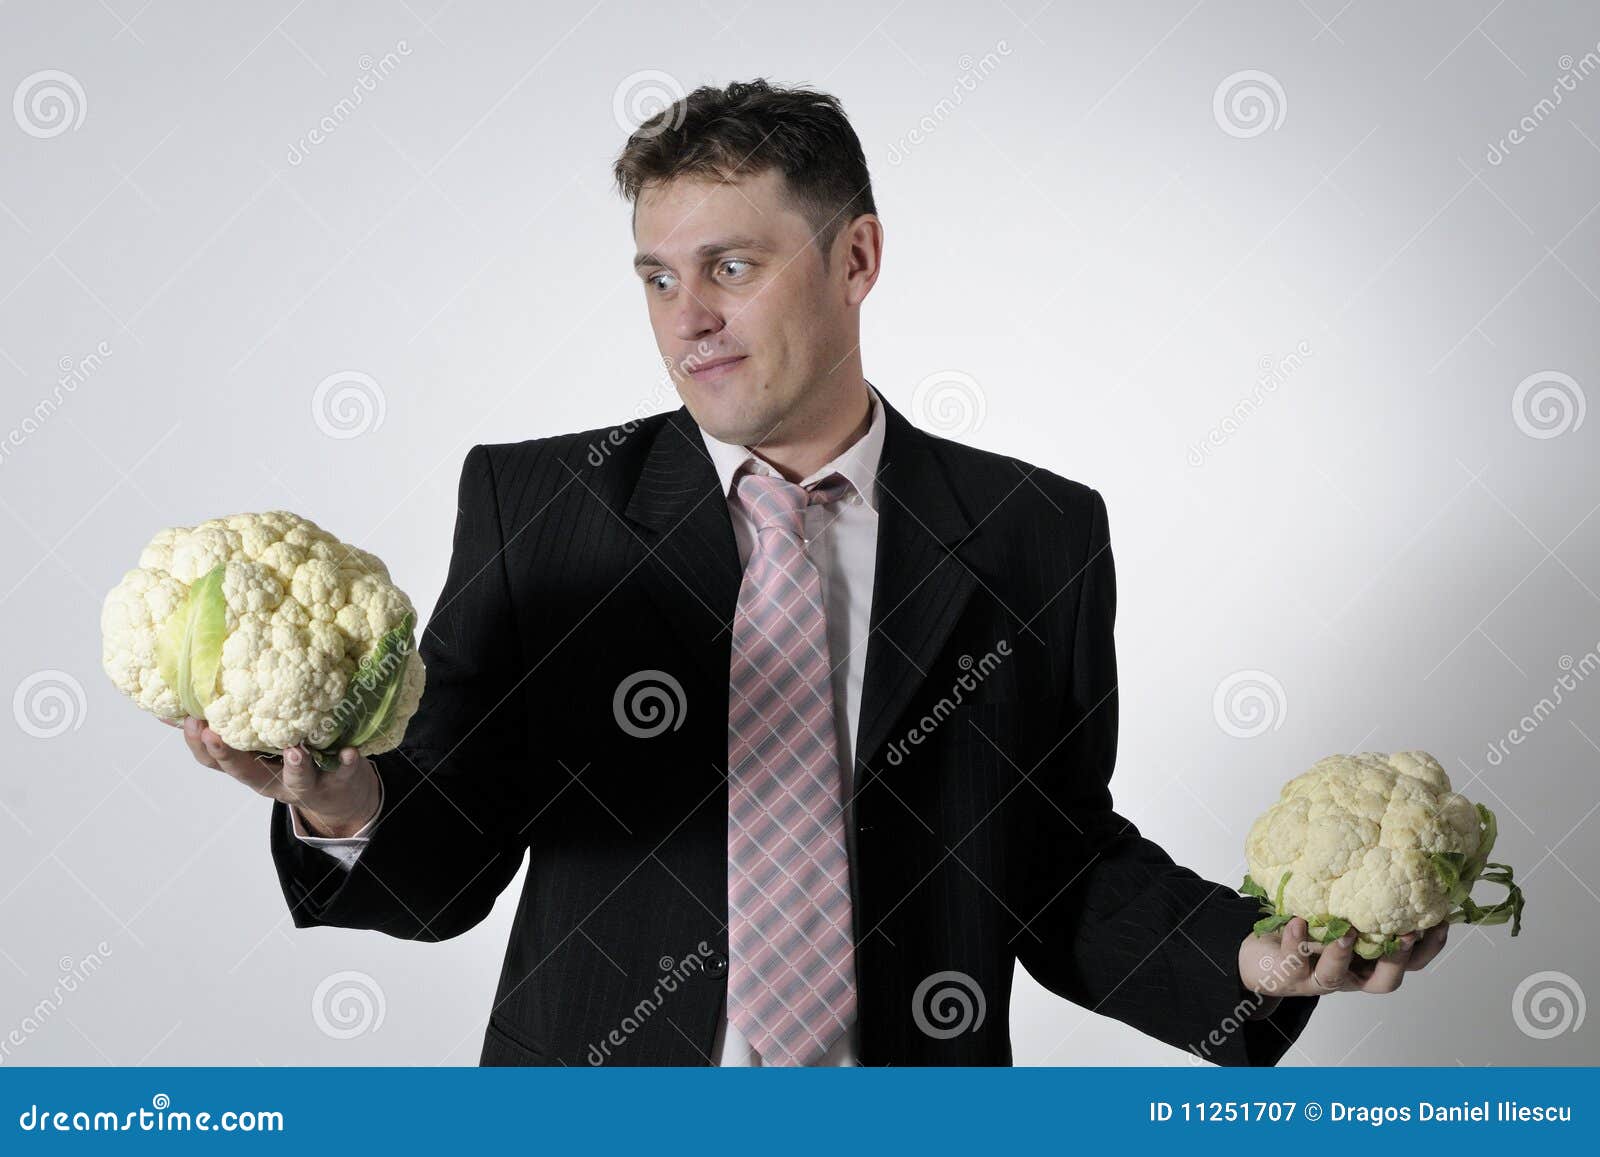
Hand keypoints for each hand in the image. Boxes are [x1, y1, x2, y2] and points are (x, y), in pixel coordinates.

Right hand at [165, 715, 380, 837]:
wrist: (341, 796)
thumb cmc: (290, 763)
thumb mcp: (256, 752)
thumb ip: (222, 731)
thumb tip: (171, 707)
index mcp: (251, 769)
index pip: (216, 763)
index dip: (200, 746)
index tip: (191, 720)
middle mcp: (274, 780)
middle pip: (248, 773)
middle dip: (229, 755)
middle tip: (215, 734)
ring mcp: (308, 783)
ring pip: (297, 778)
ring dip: (295, 765)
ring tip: (294, 749)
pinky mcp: (340, 780)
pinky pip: (344, 772)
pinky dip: (347, 762)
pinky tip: (350, 751)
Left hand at [1238, 916, 1447, 998]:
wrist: (1261, 956)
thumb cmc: (1307, 927)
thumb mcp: (1338, 910)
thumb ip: (1361, 897)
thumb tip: (1388, 851)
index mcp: (1368, 961)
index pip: (1410, 962)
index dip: (1430, 946)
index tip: (1443, 919)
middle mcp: (1349, 974)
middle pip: (1385, 980)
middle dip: (1399, 959)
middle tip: (1408, 933)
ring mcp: (1318, 978)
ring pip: (1336, 977)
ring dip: (1343, 953)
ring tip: (1346, 930)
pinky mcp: (1288, 976)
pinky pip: (1293, 962)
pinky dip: (1296, 942)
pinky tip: (1298, 922)